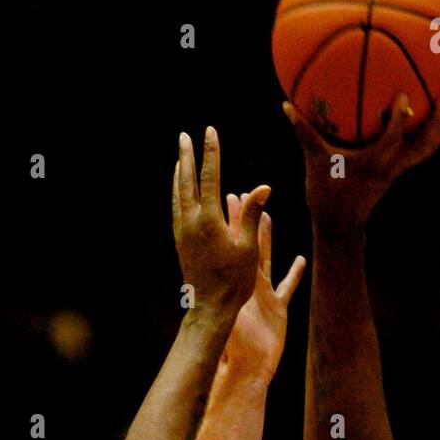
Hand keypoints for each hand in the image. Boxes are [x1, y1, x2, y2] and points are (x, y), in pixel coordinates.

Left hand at [172, 127, 270, 317]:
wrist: (209, 308)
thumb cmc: (234, 281)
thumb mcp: (248, 248)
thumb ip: (252, 214)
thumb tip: (263, 187)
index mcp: (209, 220)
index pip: (210, 177)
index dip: (211, 152)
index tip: (210, 131)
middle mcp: (191, 223)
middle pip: (186, 181)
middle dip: (187, 156)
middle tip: (184, 136)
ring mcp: (183, 233)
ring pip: (177, 195)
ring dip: (179, 175)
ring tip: (180, 160)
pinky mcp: (180, 243)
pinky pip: (176, 210)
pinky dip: (177, 194)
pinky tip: (179, 193)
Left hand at [221, 196, 305, 381]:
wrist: (248, 371)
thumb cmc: (239, 345)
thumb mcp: (238, 310)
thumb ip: (237, 288)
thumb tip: (226, 271)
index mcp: (239, 280)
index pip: (235, 240)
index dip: (235, 217)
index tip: (233, 194)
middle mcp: (249, 283)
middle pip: (247, 244)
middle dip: (246, 219)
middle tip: (244, 195)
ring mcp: (264, 295)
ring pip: (266, 259)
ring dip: (267, 238)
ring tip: (269, 217)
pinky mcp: (278, 309)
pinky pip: (288, 287)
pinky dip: (294, 274)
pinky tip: (301, 260)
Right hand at [284, 90, 439, 234]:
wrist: (339, 227)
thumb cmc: (325, 194)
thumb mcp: (314, 163)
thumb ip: (303, 133)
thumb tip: (286, 105)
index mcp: (372, 165)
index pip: (391, 141)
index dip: (399, 120)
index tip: (404, 96)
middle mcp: (390, 168)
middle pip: (423, 146)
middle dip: (439, 122)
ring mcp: (397, 171)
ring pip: (427, 149)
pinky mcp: (397, 173)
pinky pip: (419, 151)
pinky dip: (430, 135)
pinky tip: (434, 118)